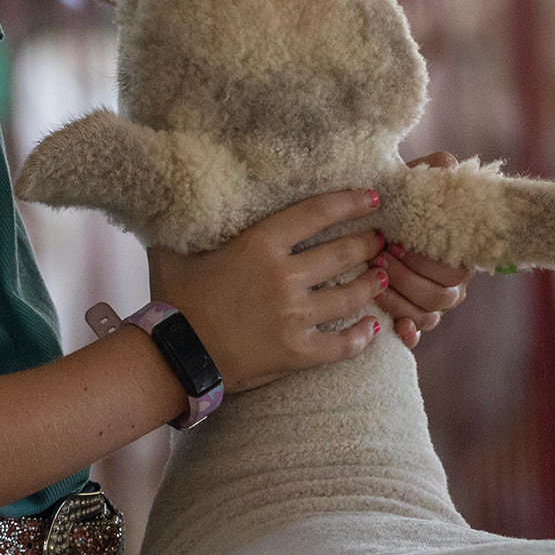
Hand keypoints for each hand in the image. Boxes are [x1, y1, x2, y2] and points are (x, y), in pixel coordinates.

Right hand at [146, 188, 387, 394]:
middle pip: (343, 253)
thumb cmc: (172, 302)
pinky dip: (362, 336)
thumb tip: (178, 202)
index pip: (316, 214)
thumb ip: (186, 226)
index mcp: (259, 246)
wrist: (174, 357)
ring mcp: (294, 317)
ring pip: (351, 296)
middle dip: (368, 243)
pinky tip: (372, 328)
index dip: (348, 202)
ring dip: (372, 284)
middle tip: (380, 239)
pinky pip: (343, 345)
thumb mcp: (174, 253)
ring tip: (382, 276)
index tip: (370, 197)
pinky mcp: (297, 352)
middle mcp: (284, 277)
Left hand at [379, 150, 475, 349]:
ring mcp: (432, 303)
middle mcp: (450, 282)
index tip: (395, 243)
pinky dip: (408, 333)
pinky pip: (417, 334)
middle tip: (379, 259)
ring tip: (374, 283)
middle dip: (409, 279)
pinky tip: (394, 326)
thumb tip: (448, 164)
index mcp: (456, 253)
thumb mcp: (408, 184)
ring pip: (428, 316)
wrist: (373, 218)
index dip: (426, 261)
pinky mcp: (412, 318)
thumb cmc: (394, 201)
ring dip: (400, 301)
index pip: (455, 269)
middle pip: (442, 296)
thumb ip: (429, 173)